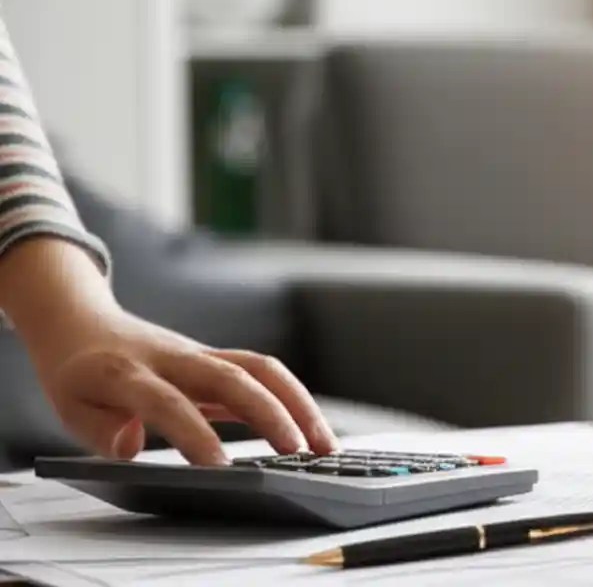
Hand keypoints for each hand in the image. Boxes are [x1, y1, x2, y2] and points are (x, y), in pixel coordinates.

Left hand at [29, 309, 339, 464]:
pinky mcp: (221, 360)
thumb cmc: (78, 373)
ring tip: (325, 445)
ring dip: (298, 403)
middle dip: (271, 413)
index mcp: (125, 372)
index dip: (194, 433)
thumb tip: (132, 446)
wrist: (83, 322)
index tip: (220, 467)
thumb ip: (100, 432)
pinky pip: (266, 374)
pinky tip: (314, 433)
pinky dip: (295, 400)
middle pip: (233, 376)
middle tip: (298, 452)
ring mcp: (202, 354)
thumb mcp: (68, 408)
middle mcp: (174, 357)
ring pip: (262, 368)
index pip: (167, 402)